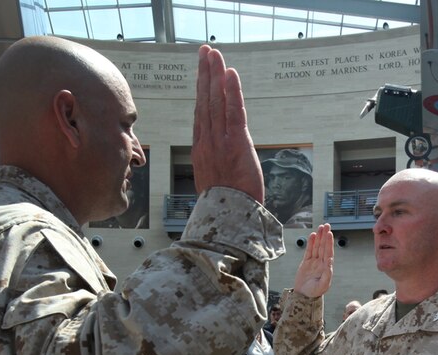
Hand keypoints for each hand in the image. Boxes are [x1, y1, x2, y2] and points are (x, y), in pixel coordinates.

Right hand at [192, 45, 264, 202]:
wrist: (229, 221)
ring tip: (214, 54)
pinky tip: (230, 74)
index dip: (201, 90)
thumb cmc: (224, 205)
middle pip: (204, 101)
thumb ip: (214, 163)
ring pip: (216, 102)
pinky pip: (233, 113)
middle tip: (205, 52)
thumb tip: (216, 157)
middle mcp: (207, 142)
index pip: (201, 113)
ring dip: (215, 75)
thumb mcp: (213, 180)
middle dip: (204, 74)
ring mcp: (220, 142)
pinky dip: (231, 92)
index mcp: (201, 150)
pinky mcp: (236, 144)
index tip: (202, 72)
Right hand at [293, 224, 333, 298]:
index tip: (329, 234)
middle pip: (324, 247)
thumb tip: (330, 263)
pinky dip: (311, 243)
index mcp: (326, 268)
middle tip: (327, 225)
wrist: (303, 296)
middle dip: (325, 236)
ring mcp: (314, 262)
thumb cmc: (314, 292)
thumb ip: (327, 275)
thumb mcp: (322, 286)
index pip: (328, 253)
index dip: (329, 243)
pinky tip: (313, 235)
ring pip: (317, 247)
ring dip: (319, 237)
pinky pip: (309, 251)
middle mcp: (321, 263)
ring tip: (321, 227)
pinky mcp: (306, 262)